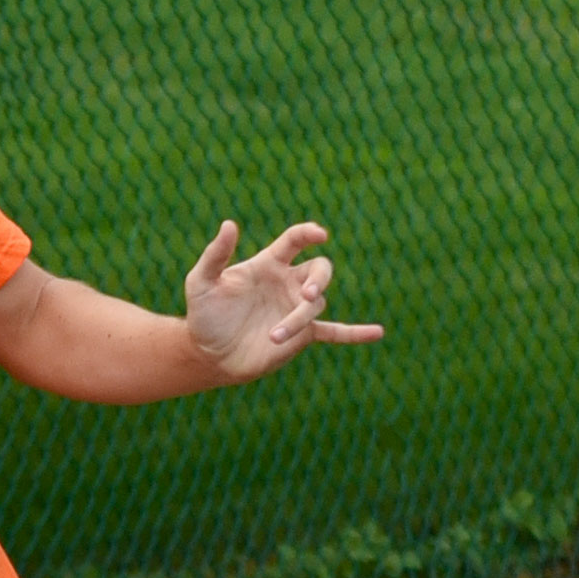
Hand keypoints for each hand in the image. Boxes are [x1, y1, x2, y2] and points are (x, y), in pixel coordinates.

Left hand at [185, 220, 383, 382]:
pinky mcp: (302, 334)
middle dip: (318, 279)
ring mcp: (296, 308)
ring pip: (316, 304)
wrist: (208, 353)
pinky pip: (335, 331)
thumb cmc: (203, 314)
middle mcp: (287, 283)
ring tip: (273, 336)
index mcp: (268, 264)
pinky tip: (377, 332)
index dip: (308, 233)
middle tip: (307, 295)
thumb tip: (230, 224)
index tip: (318, 234)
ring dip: (297, 319)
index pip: (295, 241)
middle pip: (320, 269)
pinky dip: (355, 333)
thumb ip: (215, 254)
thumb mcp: (201, 282)